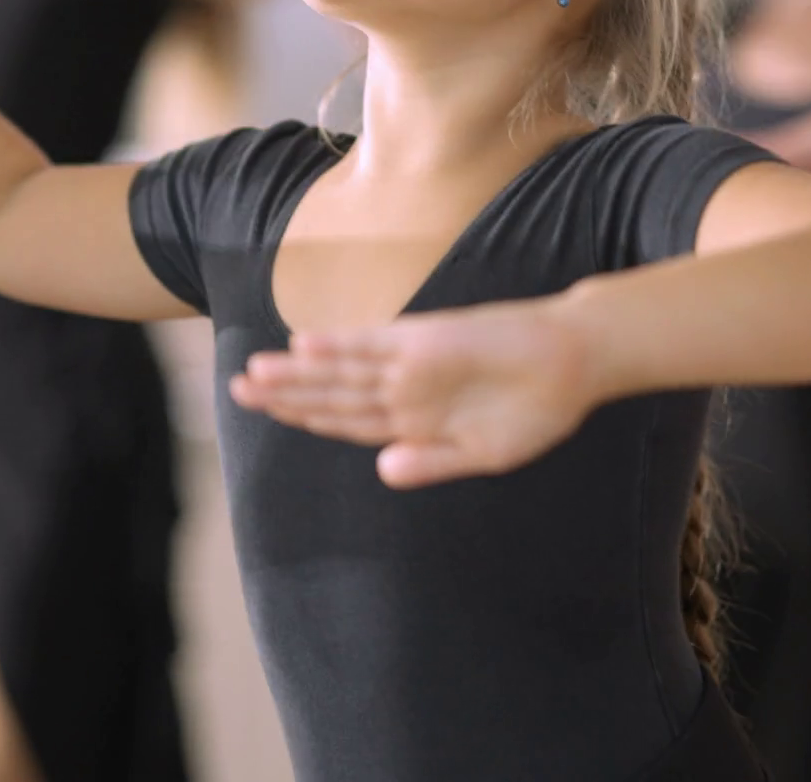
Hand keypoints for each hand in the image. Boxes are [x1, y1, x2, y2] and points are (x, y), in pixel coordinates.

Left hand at [230, 300, 600, 489]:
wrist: (575, 362)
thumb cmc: (537, 410)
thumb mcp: (483, 452)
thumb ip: (432, 461)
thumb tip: (382, 471)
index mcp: (415, 417)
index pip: (347, 421)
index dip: (306, 419)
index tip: (268, 416)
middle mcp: (405, 387)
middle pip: (332, 395)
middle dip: (285, 395)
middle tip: (235, 390)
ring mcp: (412, 362)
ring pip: (342, 371)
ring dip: (297, 374)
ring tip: (253, 372)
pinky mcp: (428, 340)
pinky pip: (374, 345)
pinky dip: (339, 346)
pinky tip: (304, 345)